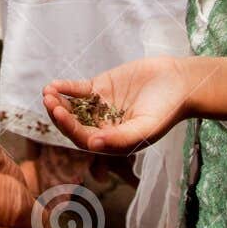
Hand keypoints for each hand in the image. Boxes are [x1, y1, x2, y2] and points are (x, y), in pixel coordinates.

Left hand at [43, 58, 195, 153]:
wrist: (179, 83)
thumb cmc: (166, 109)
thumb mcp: (145, 127)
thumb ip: (119, 138)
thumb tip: (91, 145)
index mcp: (112, 142)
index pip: (84, 138)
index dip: (69, 128)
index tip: (59, 114)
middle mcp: (103, 126)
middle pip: (73, 124)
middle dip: (59, 114)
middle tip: (49, 101)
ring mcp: (99, 106)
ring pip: (72, 107)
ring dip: (58, 101)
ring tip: (47, 92)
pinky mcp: (101, 88)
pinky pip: (78, 90)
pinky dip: (66, 88)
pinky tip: (55, 85)